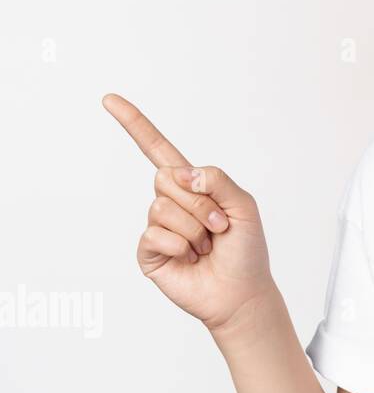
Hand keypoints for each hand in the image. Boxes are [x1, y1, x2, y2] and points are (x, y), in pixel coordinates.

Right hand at [102, 94, 274, 335]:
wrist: (240, 292)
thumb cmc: (245, 250)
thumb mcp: (243, 206)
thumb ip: (218, 180)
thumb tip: (182, 173)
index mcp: (193, 185)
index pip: (158, 149)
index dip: (135, 125)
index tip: (109, 100)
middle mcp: (171, 202)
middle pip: (166, 179)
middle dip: (201, 204)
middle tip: (219, 228)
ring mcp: (157, 227)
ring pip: (162, 207)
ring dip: (195, 229)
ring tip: (206, 246)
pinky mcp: (148, 252)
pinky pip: (154, 235)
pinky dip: (180, 246)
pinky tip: (190, 258)